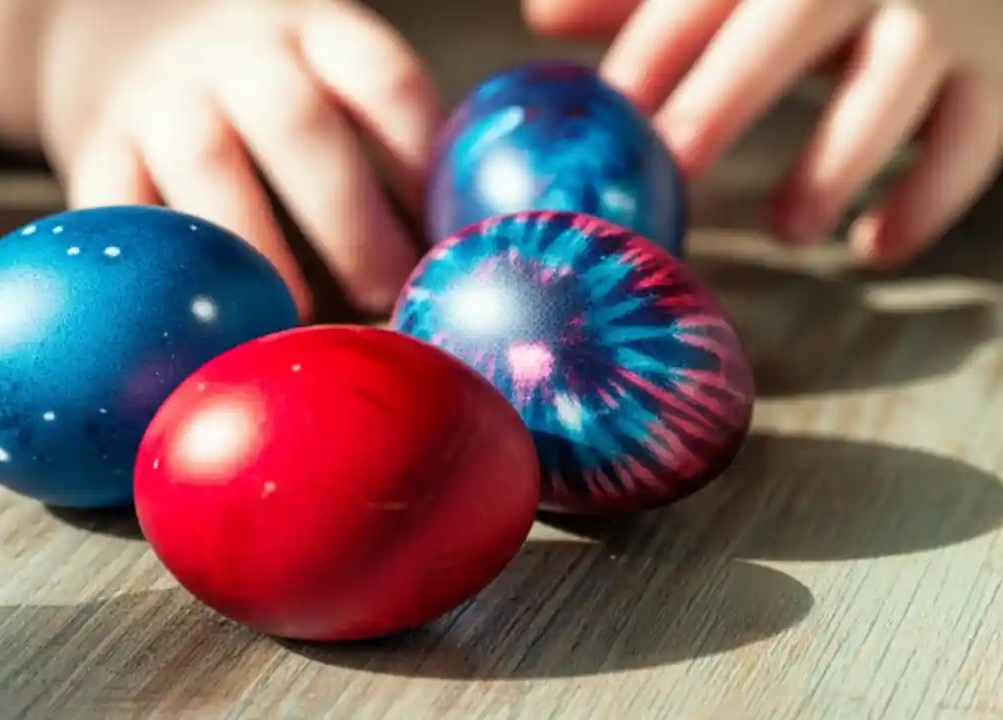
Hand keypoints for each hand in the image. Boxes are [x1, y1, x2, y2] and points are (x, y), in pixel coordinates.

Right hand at [0, 0, 440, 315]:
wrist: (107, 35)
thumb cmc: (250, 91)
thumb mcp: (314, 73)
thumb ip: (370, 144)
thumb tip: (439, 262)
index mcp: (314, 29)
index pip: (383, 82)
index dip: (421, 165)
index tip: (442, 241)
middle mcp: (238, 50)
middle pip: (300, 124)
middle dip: (350, 222)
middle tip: (385, 295)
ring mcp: (161, 93)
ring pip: (207, 162)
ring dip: (259, 250)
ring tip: (294, 319)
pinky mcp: (95, 145)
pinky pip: (120, 208)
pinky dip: (161, 268)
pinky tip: (196, 323)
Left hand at [524, 0, 1002, 265]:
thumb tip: (539, 20)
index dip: (653, 48)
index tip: (610, 116)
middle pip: (790, 23)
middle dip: (727, 95)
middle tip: (674, 167)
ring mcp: (944, 18)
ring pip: (891, 84)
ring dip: (836, 161)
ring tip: (787, 230)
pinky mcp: (1000, 70)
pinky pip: (972, 138)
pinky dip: (929, 199)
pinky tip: (873, 248)